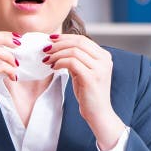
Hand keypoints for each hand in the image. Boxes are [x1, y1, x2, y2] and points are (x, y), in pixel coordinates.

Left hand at [43, 34, 124, 149]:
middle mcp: (104, 60)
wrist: (98, 113)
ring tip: (47, 60)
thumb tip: (58, 47)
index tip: (51, 39)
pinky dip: (59, 62)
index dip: (65, 37)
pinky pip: (71, 63)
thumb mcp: (83, 71)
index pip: (82, 39)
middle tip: (45, 49)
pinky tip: (53, 68)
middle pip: (78, 42)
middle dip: (59, 44)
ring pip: (73, 51)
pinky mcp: (91, 77)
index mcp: (104, 56)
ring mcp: (99, 68)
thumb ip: (77, 59)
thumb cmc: (89, 93)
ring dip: (57, 54)